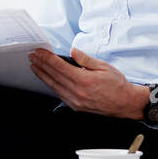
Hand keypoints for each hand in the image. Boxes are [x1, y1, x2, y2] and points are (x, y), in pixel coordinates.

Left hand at [28, 47, 144, 118]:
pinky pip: (59, 94)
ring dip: (42, 75)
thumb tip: (73, 51)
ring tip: (35, 66)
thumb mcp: (103, 67)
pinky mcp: (76, 107)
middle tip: (32, 56)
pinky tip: (47, 79)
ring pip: (54, 86)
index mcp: (84, 80)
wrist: (125, 104)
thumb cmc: (117, 85)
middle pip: (53, 76)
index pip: (60, 66)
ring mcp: (75, 101)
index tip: (39, 51)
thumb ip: (85, 59)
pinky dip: (51, 85)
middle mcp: (77, 92)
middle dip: (41, 65)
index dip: (47, 58)